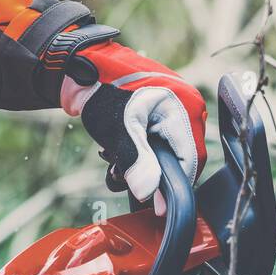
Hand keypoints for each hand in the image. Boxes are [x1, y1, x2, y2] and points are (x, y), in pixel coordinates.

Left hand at [61, 41, 206, 213]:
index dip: (174, 186)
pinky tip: (120, 153)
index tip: (157, 205)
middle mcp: (187, 110)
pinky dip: (142, 154)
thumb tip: (149, 194)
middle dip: (154, 176)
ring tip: (117, 162)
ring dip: (144, 166)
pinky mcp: (161, 115)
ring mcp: (174, 112)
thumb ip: (137, 163)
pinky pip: (160, 144)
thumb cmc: (103, 89)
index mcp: (185, 109)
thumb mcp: (121, 131)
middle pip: (181, 159)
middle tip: (126, 179)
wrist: (83, 69)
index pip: (191, 161)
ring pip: (168, 154)